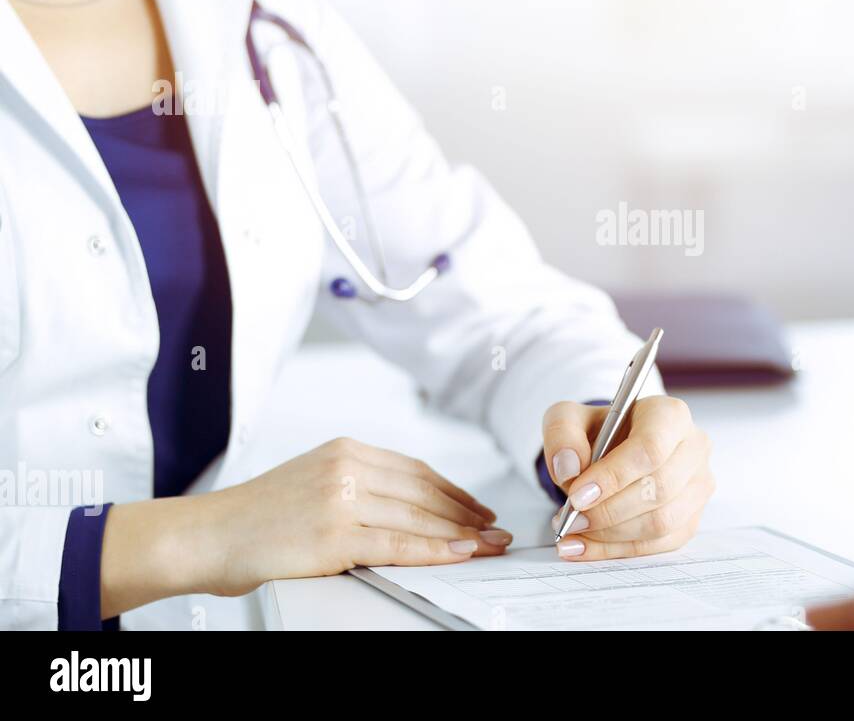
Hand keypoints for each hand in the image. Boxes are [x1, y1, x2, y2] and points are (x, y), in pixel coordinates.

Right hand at [204, 438, 508, 595]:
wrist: (206, 535)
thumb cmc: (257, 516)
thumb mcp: (314, 479)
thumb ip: (359, 483)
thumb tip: (414, 506)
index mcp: (346, 450)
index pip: (418, 471)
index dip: (456, 492)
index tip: (479, 509)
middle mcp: (347, 467)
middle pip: (426, 493)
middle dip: (468, 514)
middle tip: (496, 530)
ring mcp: (341, 499)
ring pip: (419, 518)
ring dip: (462, 534)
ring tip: (488, 546)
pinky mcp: (334, 535)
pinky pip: (399, 544)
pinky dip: (436, 550)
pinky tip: (460, 553)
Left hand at [541, 396, 713, 559]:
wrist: (614, 449)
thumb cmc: (598, 431)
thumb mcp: (569, 419)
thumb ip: (562, 434)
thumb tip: (569, 469)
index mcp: (669, 414)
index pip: (650, 449)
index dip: (614, 477)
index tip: (577, 496)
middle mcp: (694, 448)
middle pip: (659, 489)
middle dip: (608, 512)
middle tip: (570, 519)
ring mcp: (698, 486)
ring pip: (662, 522)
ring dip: (612, 535)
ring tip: (574, 530)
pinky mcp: (692, 518)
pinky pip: (660, 545)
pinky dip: (617, 550)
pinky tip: (584, 546)